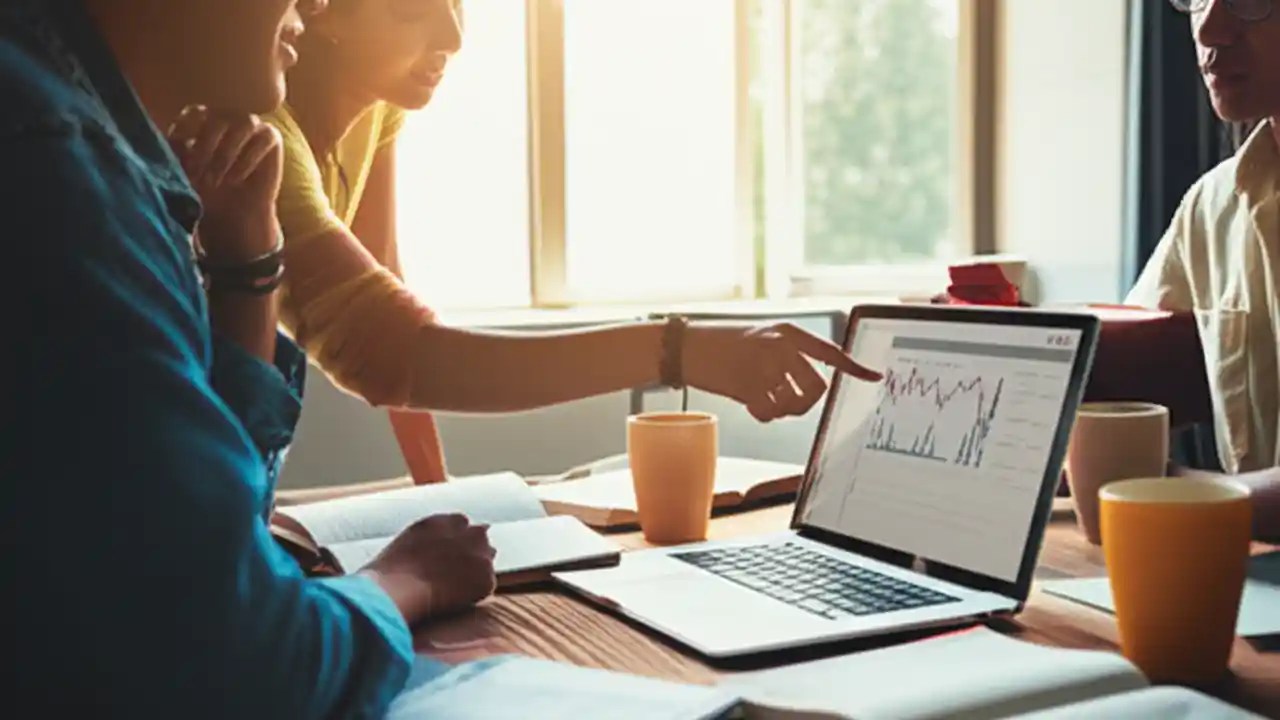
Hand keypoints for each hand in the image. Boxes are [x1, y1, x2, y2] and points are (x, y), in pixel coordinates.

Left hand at [167, 106, 283, 262]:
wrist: (233, 212)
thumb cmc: (205, 188)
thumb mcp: (184, 171)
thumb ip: (176, 153)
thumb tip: (171, 143)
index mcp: (203, 118)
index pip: (194, 112)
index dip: (186, 133)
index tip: (180, 161)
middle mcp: (228, 115)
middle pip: (217, 117)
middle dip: (205, 147)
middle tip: (197, 174)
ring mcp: (252, 124)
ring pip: (243, 123)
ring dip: (226, 153)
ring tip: (217, 179)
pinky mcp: (272, 138)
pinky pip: (264, 138)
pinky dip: (248, 160)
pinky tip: (235, 180)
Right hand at [359, 514, 496, 623]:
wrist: (394, 590)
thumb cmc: (388, 573)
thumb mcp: (407, 542)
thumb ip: (429, 539)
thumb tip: (436, 550)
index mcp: (444, 521)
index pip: (462, 523)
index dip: (457, 541)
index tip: (450, 554)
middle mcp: (466, 531)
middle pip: (480, 538)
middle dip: (472, 552)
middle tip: (456, 574)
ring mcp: (479, 554)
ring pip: (485, 562)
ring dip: (475, 572)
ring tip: (453, 589)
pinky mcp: (485, 577)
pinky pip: (486, 586)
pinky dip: (475, 594)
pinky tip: (455, 601)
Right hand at [683, 322, 881, 421]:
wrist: (686, 347)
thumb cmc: (723, 345)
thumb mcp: (760, 339)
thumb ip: (786, 355)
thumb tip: (812, 384)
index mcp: (787, 332)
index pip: (829, 351)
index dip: (854, 367)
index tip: (874, 377)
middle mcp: (780, 346)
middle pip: (816, 387)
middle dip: (805, 402)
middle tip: (786, 401)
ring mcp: (764, 365)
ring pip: (793, 404)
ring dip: (781, 409)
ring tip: (763, 399)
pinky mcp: (747, 385)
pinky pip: (770, 413)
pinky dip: (763, 414)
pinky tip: (750, 403)